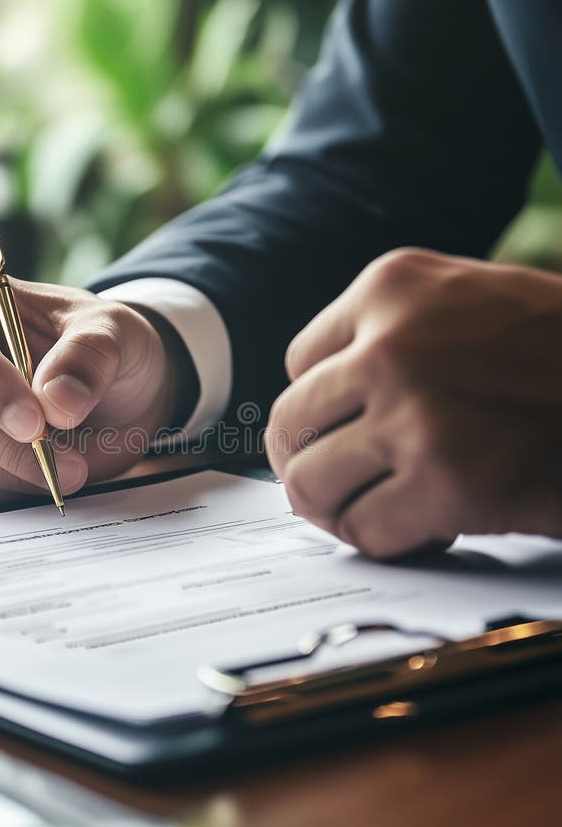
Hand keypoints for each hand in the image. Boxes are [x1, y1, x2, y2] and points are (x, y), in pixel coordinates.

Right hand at [0, 259, 187, 508]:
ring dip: (10, 470)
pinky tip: (47, 479)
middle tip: (65, 459)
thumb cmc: (98, 344)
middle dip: (1, 438)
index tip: (34, 419)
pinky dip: (6, 491)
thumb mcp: (115, 332)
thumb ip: (91, 355)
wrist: (110, 391)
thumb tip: (59, 401)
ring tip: (71, 470)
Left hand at [266, 248, 561, 557]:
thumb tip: (310, 411)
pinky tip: (434, 527)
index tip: (352, 433)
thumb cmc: (558, 357)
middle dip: (312, 463)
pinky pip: (364, 532)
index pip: (299, 363)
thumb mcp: (469, 304)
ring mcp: (415, 411)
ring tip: (385, 508)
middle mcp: (391, 340)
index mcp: (392, 284)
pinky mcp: (446, 482)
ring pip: (309, 484)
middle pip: (290, 423)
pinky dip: (390, 542)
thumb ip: (388, 336)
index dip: (324, 410)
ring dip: (342, 510)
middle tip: (345, 487)